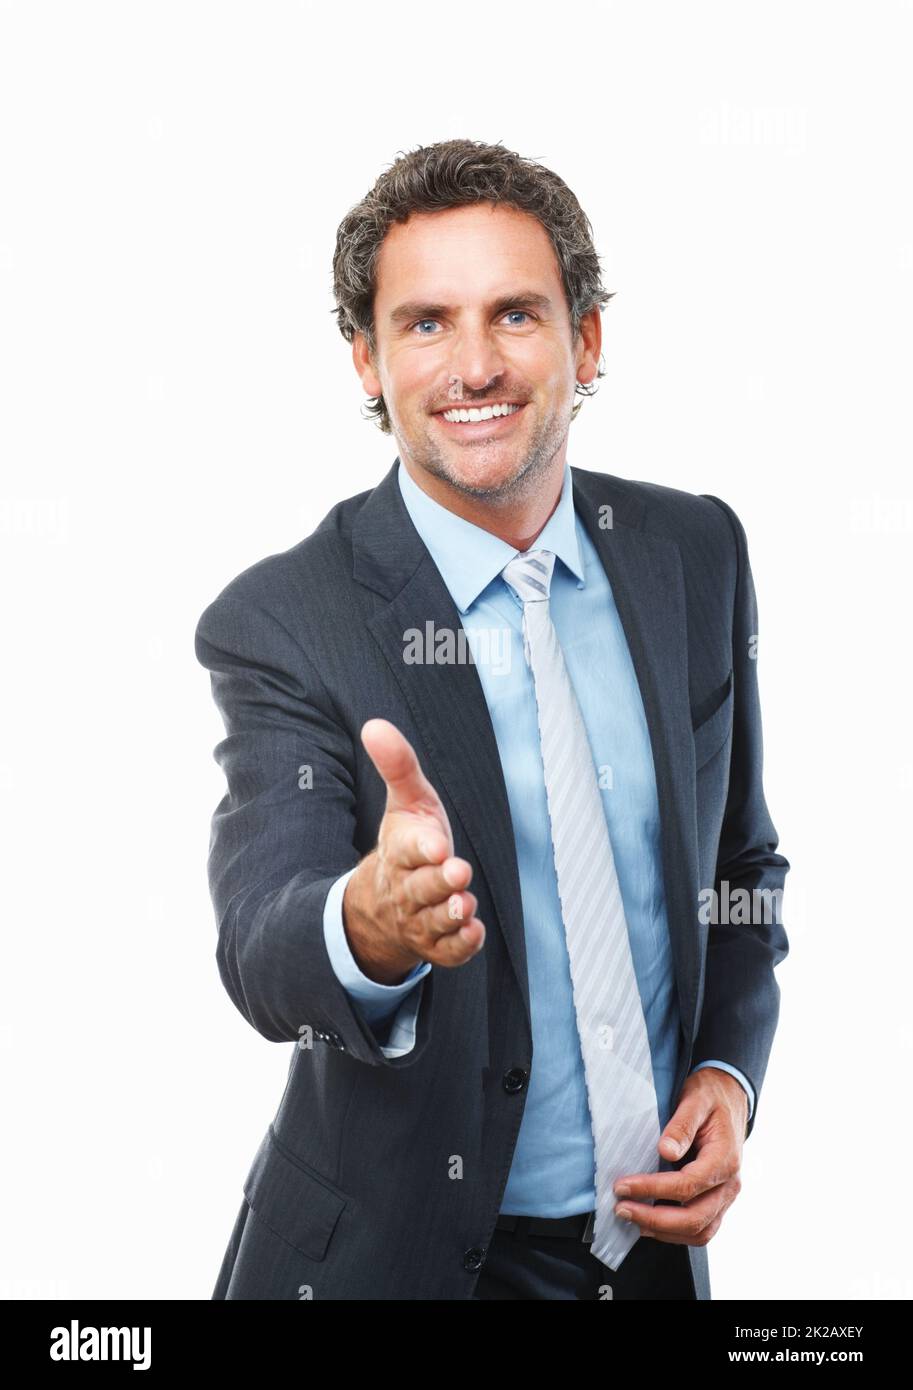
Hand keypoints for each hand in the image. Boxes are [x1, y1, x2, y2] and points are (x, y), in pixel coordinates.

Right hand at [342, 718, 485, 983]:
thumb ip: (398, 765)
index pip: (407, 849)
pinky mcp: (435, 945)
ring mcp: (420, 920)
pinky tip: (474, 932)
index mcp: (400, 851)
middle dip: (439, 882)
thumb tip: (375, 724)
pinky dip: (460, 945)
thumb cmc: (408, 844)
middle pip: (421, 888)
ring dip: (451, 914)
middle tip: (459, 871)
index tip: (437, 843)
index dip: (421, 847)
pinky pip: (446, 952)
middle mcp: (407, 888)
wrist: (385, 903)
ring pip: (433, 921)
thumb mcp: (405, 802)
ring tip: (466, 904)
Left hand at [611, 1067, 747, 1246]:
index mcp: (725, 1158)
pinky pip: (701, 1229)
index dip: (653, 1189)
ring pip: (699, 1231)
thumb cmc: (710, 1097)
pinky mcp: (718, 1202)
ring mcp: (726, 1196)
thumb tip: (666, 1151)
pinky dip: (675, 1233)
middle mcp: (730, 1184)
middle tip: (621, 1209)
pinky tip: (649, 1224)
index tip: (622, 1186)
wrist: (730, 1097)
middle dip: (654, 1218)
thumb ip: (682, 1125)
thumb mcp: (695, 1099)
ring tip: (631, 1219)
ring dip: (663, 1231)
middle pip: (695, 1217)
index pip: (688, 1184)